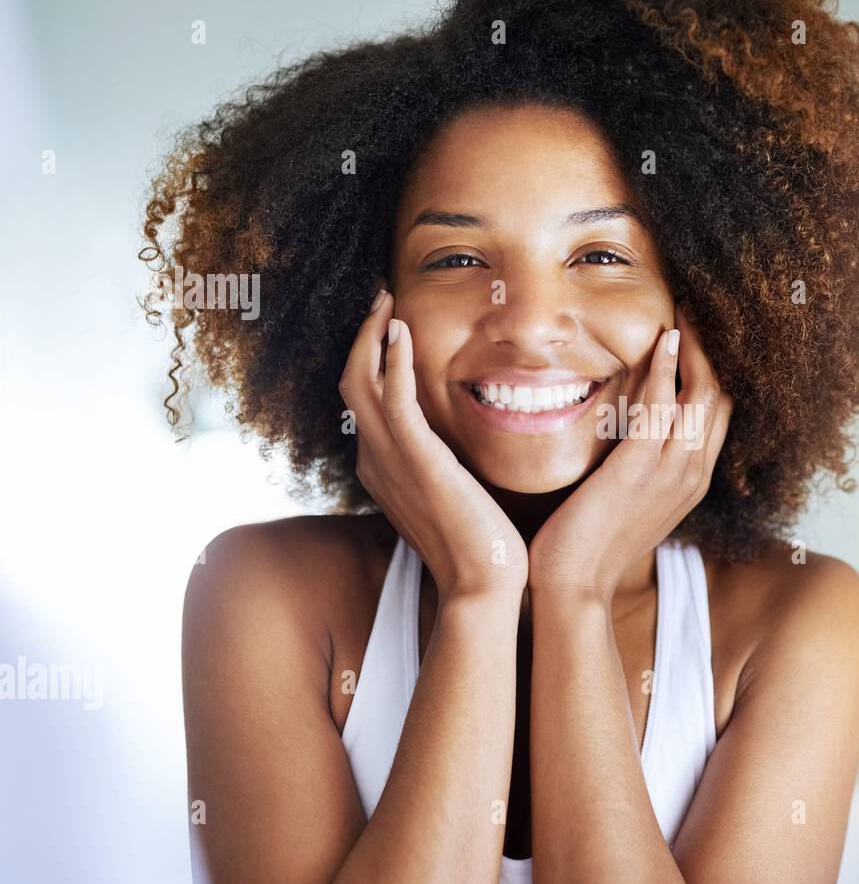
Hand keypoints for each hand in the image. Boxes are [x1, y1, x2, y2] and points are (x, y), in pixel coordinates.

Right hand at [338, 285, 527, 598]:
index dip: (371, 359)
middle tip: (381, 299)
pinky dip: (394, 360)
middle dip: (363, 336)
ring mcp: (391, 461)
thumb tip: (458, 449)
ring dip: (373, 335)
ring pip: (361, 382)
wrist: (482, 584)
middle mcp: (376, 460)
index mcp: (382, 468)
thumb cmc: (477, 546)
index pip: (364, 401)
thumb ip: (444, 467)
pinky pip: (393, 398)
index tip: (389, 326)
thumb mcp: (452, 496)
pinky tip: (402, 331)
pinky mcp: (418, 461)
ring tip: (387, 302)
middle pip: (351, 382)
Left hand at [527, 307, 732, 601]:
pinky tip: (664, 339)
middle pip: (722, 398)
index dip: (713, 372)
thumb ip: (641, 469)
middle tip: (699, 310)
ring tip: (687, 312)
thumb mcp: (629, 503)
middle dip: (714, 351)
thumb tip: (631, 439)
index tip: (700, 337)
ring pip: (703, 394)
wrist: (574, 586)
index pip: (717, 414)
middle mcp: (692, 473)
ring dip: (697, 348)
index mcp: (692, 481)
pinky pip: (665, 405)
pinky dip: (668, 367)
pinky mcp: (641, 466)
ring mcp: (672, 470)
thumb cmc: (591, 546)